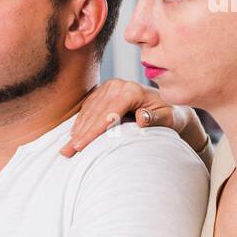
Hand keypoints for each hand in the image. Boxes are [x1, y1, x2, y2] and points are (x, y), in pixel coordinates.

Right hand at [60, 79, 206, 156]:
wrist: (168, 107)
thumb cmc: (169, 117)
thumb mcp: (168, 119)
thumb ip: (155, 119)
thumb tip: (141, 118)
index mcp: (132, 90)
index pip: (108, 114)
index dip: (93, 132)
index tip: (80, 147)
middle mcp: (119, 84)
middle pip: (95, 113)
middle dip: (80, 135)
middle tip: (66, 152)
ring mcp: (109, 86)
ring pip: (88, 111)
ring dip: (77, 130)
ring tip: (66, 148)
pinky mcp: (103, 91)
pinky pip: (88, 108)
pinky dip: (80, 123)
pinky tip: (74, 136)